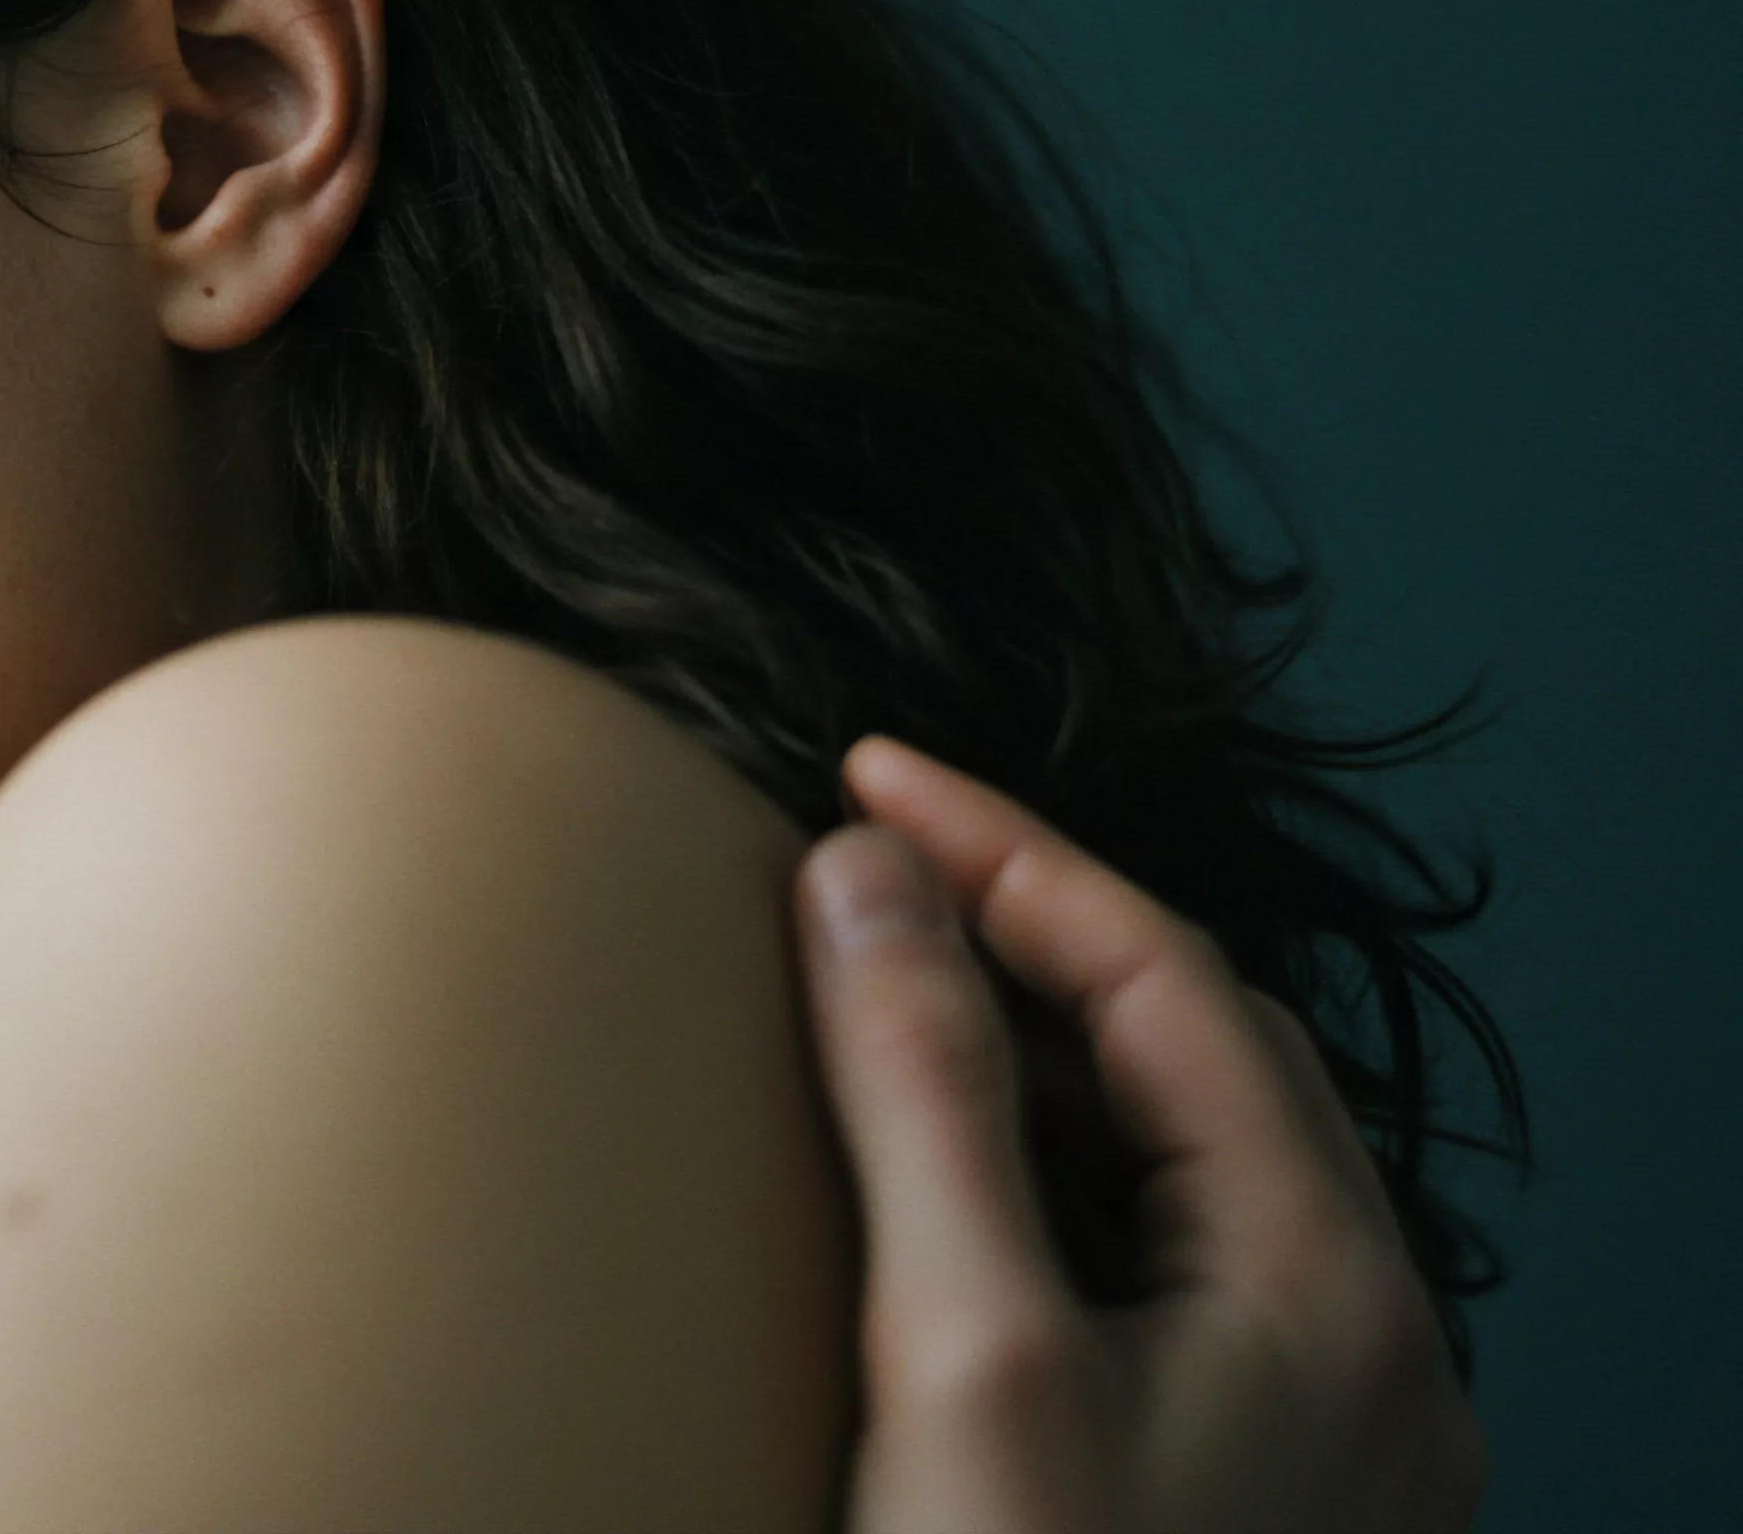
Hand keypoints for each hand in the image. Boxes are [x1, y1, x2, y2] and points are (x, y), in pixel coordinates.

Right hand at [798, 735, 1480, 1533]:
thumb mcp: (963, 1350)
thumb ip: (926, 1098)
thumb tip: (868, 874)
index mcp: (1332, 1288)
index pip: (1170, 979)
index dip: (1007, 853)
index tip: (866, 774)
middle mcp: (1370, 1353)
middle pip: (1202, 1060)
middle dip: (1034, 945)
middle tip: (873, 879)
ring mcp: (1328, 1438)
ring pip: (1189, 1175)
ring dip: (1045, 1077)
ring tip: (888, 1007)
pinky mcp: (1253, 1496)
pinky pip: (1169, 1278)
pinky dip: (1060, 1194)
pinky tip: (954, 1198)